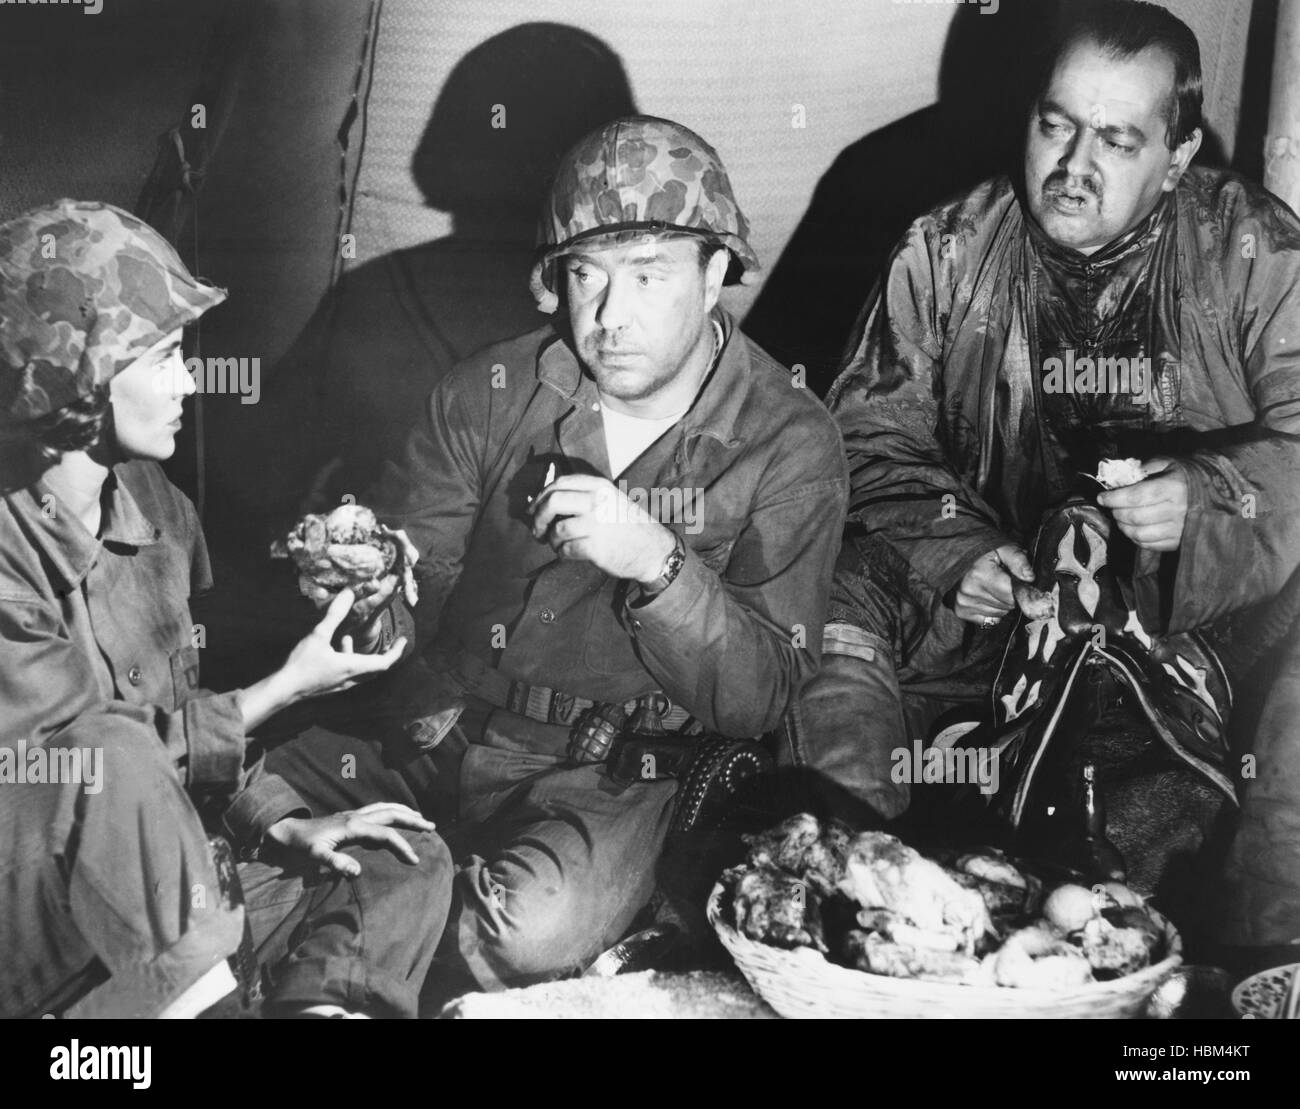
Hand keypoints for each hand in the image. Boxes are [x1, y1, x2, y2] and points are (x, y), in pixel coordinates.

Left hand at [264, 802, 435, 876]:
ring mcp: (354, 813)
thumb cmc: (302, 846)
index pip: (386, 834)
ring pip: (386, 807)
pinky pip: (378, 808)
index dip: (402, 846)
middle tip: (432, 827)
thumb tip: (358, 872)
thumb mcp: (315, 856)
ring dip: (405, 811)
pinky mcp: (351, 815)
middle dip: (413, 820)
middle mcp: (357, 816)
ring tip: (421, 817)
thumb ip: (335, 863)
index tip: (415, 860)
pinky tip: (395, 814)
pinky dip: (392, 809)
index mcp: (354, 826)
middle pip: (392, 814)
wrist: (289, 831)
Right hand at [279, 588, 405, 700]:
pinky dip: (346, 659)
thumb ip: (335, 614)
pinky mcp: (329, 686)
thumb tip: (349, 593)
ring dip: (360, 655)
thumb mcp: (319, 635)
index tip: (403, 641)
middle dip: (383, 654)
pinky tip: (331, 648)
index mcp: (353, 667)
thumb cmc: (302, 664)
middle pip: (375, 668)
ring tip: (347, 637)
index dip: (396, 651)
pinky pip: (347, 673)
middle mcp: (350, 679)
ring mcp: (340, 685)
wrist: (283, 690)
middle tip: (387, 642)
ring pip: (360, 671)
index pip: (384, 662)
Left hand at [530, 473, 675, 583]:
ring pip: (557, 529)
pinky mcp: (596, 547)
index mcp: (599, 487)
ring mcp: (597, 524)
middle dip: (539, 517)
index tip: (533, 509)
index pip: (560, 483)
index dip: (541, 496)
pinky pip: (565, 549)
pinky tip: (568, 554)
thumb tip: (542, 501)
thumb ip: (582, 497)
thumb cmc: (625, 526)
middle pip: (553, 501)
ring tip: (559, 545)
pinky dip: (562, 554)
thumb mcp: (609, 501)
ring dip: (552, 540)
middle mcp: (597, 502)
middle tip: (537, 530)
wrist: (653, 550)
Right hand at [953, 543, 1033, 623]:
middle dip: (1010, 595)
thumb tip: (1030, 578)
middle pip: (1007, 605)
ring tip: (993, 587)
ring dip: (1001, 603)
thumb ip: (1018, 560)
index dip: (1020, 589)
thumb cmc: (983, 551)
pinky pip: (988, 620)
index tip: (1018, 581)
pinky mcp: (960, 611)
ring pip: (999, 613)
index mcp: (980, 575)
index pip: (1013, 596)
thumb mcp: (1003, 548)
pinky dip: (990, 610)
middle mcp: (969, 591)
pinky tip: (985, 597)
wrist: (957, 555)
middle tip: (1003, 581)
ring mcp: (963, 602)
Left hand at [1096, 457, 1188, 551]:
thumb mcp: (1170, 463)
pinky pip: (1149, 544)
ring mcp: (1179, 529)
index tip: (1102, 497)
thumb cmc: (1189, 476)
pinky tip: (1134, 528)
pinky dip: (1135, 538)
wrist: (1221, 494)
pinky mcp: (1179, 542)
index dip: (1114, 498)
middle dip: (1116, 511)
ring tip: (1121, 517)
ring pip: (1139, 534)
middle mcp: (1177, 510)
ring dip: (1123, 526)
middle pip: (1134, 516)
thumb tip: (1122, 477)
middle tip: (1112, 506)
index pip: (1135, 497)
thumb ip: (1146, 468)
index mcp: (1174, 488)